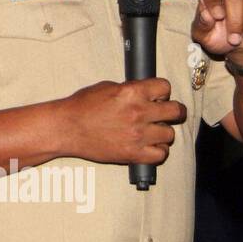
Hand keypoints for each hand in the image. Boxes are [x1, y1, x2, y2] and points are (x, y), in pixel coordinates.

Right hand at [62, 78, 186, 166]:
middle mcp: (138, 112)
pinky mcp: (133, 154)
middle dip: (174, 111)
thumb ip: (129, 90)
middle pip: (176, 111)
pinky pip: (161, 155)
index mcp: (131, 92)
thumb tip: (144, 93)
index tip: (159, 96)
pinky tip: (149, 145)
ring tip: (152, 131)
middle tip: (168, 113)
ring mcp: (138, 135)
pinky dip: (158, 151)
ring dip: (163, 132)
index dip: (162, 91)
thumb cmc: (81, 107)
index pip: (165, 87)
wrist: (66, 128)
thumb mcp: (106, 88)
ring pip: (170, 134)